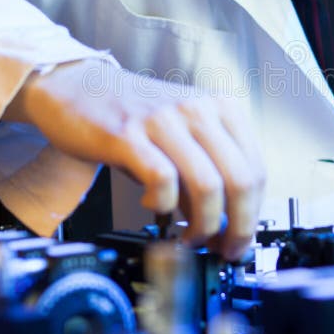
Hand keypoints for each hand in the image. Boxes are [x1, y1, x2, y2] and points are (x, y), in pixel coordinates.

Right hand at [4, 58, 264, 259]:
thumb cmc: (131, 114)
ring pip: (207, 185)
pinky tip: (151, 207)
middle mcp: (198, 110)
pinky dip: (162, 206)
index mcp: (220, 108)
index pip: (256, 170)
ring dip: (202, 225)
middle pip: (241, 181)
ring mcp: (164, 120)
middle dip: (237, 228)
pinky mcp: (129, 134)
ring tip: (187, 237)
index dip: (253, 215)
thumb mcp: (181, 136)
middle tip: (221, 248)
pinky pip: (162, 180)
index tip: (240, 239)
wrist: (76, 85)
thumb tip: (225, 222)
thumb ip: (204, 173)